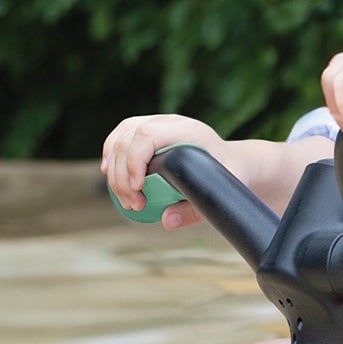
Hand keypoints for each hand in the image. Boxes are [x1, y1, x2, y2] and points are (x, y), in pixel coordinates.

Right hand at [100, 112, 222, 228]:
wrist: (234, 162)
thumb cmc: (228, 177)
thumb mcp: (217, 195)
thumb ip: (192, 210)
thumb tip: (166, 221)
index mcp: (187, 130)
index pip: (148, 135)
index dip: (134, 160)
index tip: (137, 188)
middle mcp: (170, 122)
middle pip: (129, 139)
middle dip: (122, 175)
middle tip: (133, 205)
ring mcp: (158, 123)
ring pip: (121, 137)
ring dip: (114, 169)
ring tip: (125, 199)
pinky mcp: (149, 132)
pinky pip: (121, 137)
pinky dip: (111, 155)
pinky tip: (108, 174)